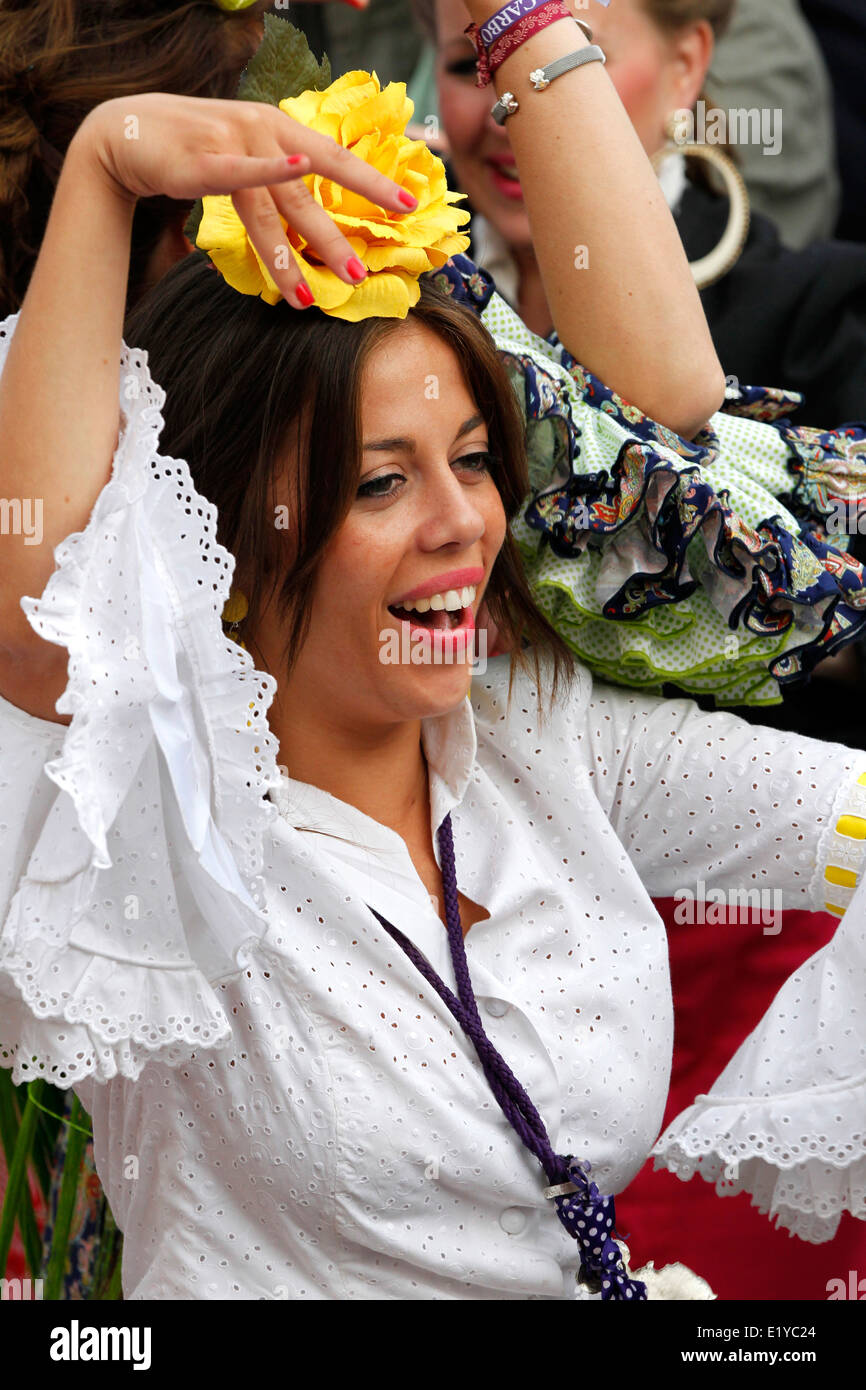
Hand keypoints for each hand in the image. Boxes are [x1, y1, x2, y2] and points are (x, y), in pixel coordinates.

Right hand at [75, 93, 417, 308]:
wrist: (129, 133)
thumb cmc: (193, 147)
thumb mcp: (246, 158)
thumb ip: (279, 183)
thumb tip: (313, 219)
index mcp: (280, 131)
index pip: (335, 160)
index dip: (373, 183)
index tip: (410, 205)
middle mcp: (264, 131)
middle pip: (308, 194)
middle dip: (333, 239)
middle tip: (359, 275)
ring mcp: (234, 141)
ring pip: (271, 207)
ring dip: (290, 254)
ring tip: (308, 295)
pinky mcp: (202, 157)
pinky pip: (239, 174)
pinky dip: (267, 172)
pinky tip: (292, 174)